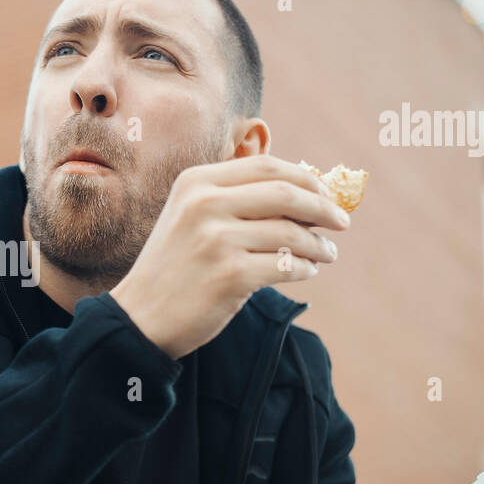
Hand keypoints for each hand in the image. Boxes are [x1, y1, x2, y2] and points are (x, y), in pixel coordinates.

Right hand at [109, 154, 349, 359]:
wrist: (141, 317)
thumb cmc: (176, 267)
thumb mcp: (191, 217)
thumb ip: (236, 199)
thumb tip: (305, 190)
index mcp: (196, 182)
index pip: (266, 166)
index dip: (305, 178)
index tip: (326, 194)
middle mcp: (204, 205)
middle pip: (285, 192)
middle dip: (323, 207)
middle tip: (342, 222)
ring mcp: (216, 240)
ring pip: (291, 233)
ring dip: (318, 244)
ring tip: (326, 253)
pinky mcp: (230, 276)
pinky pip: (286, 267)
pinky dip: (305, 269)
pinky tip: (306, 272)